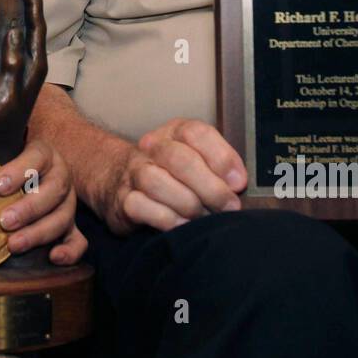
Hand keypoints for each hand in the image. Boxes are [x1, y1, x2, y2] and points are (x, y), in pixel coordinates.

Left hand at [0, 139, 86, 264]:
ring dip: (39, 232)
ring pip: (63, 216)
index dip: (19, 170)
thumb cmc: (4, 164)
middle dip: (28, 208)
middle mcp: (60, 176)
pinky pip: (78, 240)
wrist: (26, 172)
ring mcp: (68, 202)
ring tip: (14, 244)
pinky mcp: (71, 226)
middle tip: (4, 221)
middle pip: (54, 190)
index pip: (37, 157)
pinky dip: (70, 251)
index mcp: (43, 153)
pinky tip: (54, 258)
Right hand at [99, 119, 245, 235]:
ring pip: (157, 182)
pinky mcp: (123, 199)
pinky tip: (182, 226)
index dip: (222, 158)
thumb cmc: (171, 173)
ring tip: (203, 218)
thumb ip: (219, 166)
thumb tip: (238, 183)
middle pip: (180, 159)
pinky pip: (141, 207)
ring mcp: (134, 172)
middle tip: (228, 207)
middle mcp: (152, 147)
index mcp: (175, 131)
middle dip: (211, 188)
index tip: (238, 183)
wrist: (118, 179)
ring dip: (188, 205)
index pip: (197, 133)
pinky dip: (166, 219)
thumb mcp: (196, 159)